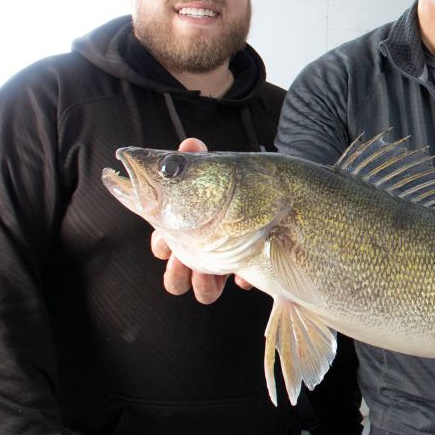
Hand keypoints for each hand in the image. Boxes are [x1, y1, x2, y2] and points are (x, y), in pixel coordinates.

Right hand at [150, 138, 252, 302]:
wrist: (271, 192)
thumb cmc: (231, 183)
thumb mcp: (211, 170)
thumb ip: (196, 159)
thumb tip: (189, 144)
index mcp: (184, 228)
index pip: (162, 245)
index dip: (162, 247)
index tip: (167, 244)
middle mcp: (200, 250)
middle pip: (177, 276)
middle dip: (178, 272)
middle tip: (185, 261)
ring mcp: (222, 263)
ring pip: (204, 290)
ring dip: (204, 284)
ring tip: (211, 273)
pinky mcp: (248, 268)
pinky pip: (243, 280)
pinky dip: (244, 277)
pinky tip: (246, 271)